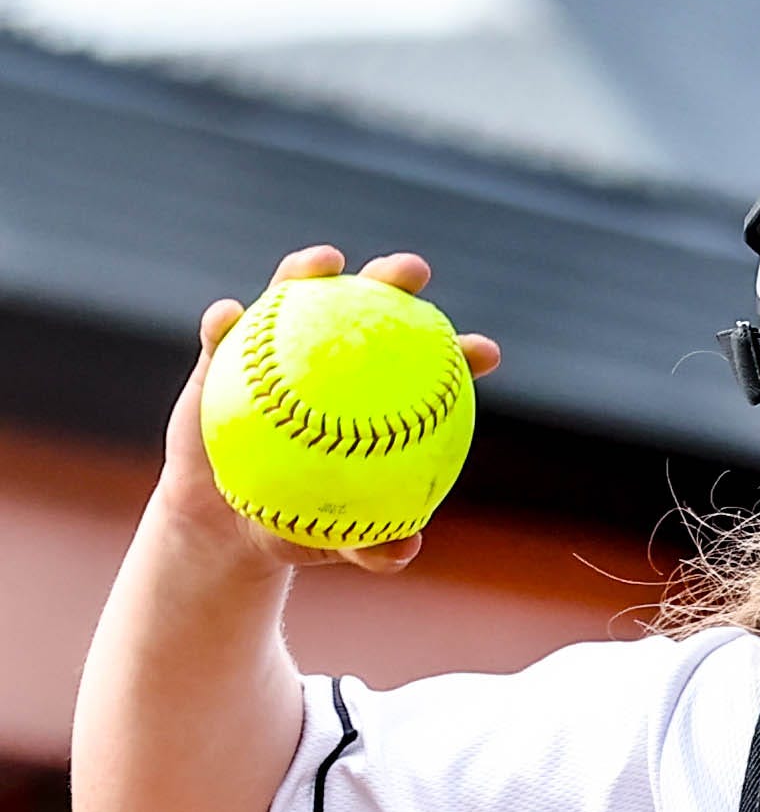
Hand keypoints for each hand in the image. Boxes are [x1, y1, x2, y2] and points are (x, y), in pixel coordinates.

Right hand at [160, 246, 503, 576]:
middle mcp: (333, 362)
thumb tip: (406, 550)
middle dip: (397, 278)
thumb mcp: (332, 542)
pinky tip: (227, 316)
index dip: (461, 353)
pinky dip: (226, 321)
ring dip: (309, 270)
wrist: (223, 524)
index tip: (484, 354)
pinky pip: (224, 332)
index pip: (430, 367)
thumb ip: (370, 546)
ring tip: (324, 261)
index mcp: (375, 399)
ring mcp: (279, 354)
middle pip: (372, 308)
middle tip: (412, 274)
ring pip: (297, 298)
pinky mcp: (225, 358)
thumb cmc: (293, 525)